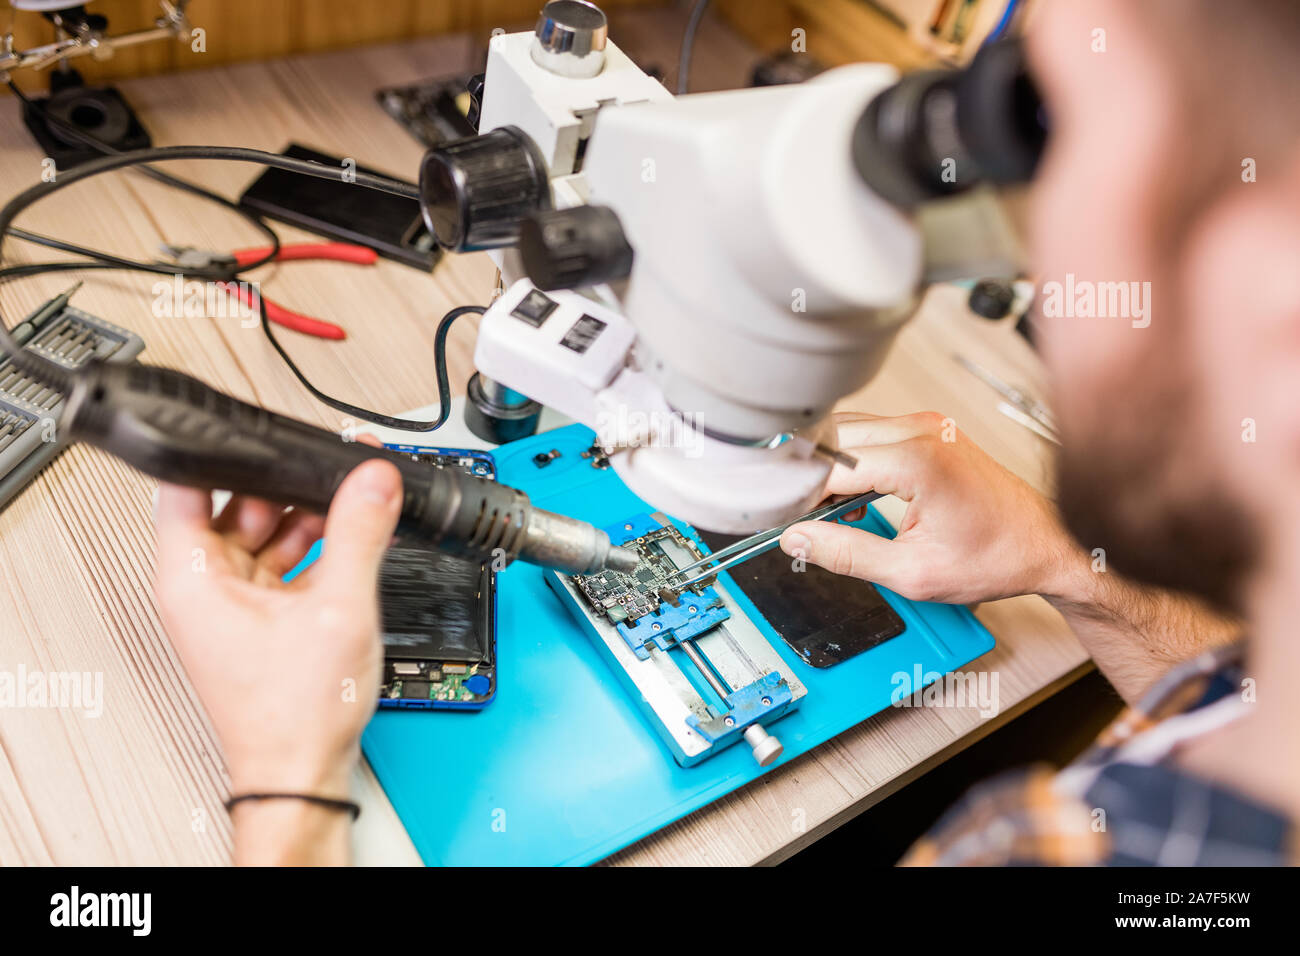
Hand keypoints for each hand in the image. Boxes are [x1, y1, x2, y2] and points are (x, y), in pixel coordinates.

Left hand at [152, 454, 400, 842]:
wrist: (302, 773)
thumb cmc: (293, 715)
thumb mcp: (339, 606)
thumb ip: (359, 532)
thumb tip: (373, 480)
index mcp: (190, 578)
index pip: (184, 486)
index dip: (224, 455)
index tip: (264, 438)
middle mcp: (200, 589)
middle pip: (234, 506)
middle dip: (284, 489)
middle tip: (331, 474)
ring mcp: (228, 606)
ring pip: (262, 535)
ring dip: (304, 521)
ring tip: (350, 510)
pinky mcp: (255, 621)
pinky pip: (280, 566)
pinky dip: (312, 553)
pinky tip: (347, 547)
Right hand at [779, 411, 1081, 604]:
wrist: (1045, 544)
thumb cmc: (997, 556)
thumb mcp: (912, 572)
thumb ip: (846, 554)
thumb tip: (798, 540)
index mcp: (918, 460)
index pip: (830, 468)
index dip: (798, 496)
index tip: (782, 521)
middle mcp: (922, 431)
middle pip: (832, 440)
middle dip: (808, 478)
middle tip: (797, 518)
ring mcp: (925, 425)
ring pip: (846, 432)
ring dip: (827, 467)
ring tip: (824, 511)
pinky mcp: (927, 430)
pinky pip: (869, 434)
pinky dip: (850, 461)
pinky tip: (849, 495)